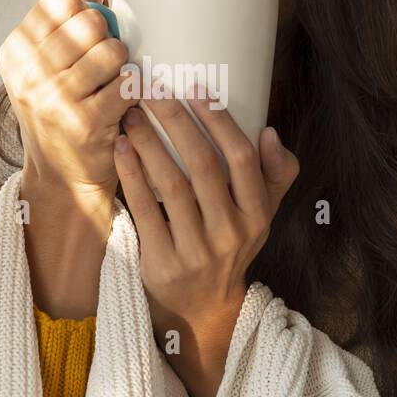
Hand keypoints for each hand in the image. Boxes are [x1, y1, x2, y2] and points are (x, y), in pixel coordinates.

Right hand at [0, 0, 137, 201]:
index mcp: (14, 50)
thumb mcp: (60, 52)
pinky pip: (126, 82)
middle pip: (89, 21)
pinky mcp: (83, 123)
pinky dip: (132, 90)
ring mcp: (51, 99)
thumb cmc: (65, 106)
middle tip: (103, 66)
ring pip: (111, 50)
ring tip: (111, 84)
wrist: (64, 178)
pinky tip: (122, 103)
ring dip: (122, 65)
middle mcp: (25, 73)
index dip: (84, 13)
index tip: (82, 41)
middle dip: (106, 39)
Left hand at [113, 87, 299, 396]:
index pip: (242, 159)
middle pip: (203, 166)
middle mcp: (231, 234)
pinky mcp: (163, 264)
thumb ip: (274, 174)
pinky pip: (145, 211)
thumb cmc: (230, 244)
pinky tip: (121, 149)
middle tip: (152, 90)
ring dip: (149, 144)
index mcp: (257, 216)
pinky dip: (132, 175)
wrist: (202, 308)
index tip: (195, 88)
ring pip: (171, 185)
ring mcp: (197, 252)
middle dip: (176, 121)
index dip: (219, 121)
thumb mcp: (261, 214)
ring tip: (132, 115)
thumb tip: (268, 131)